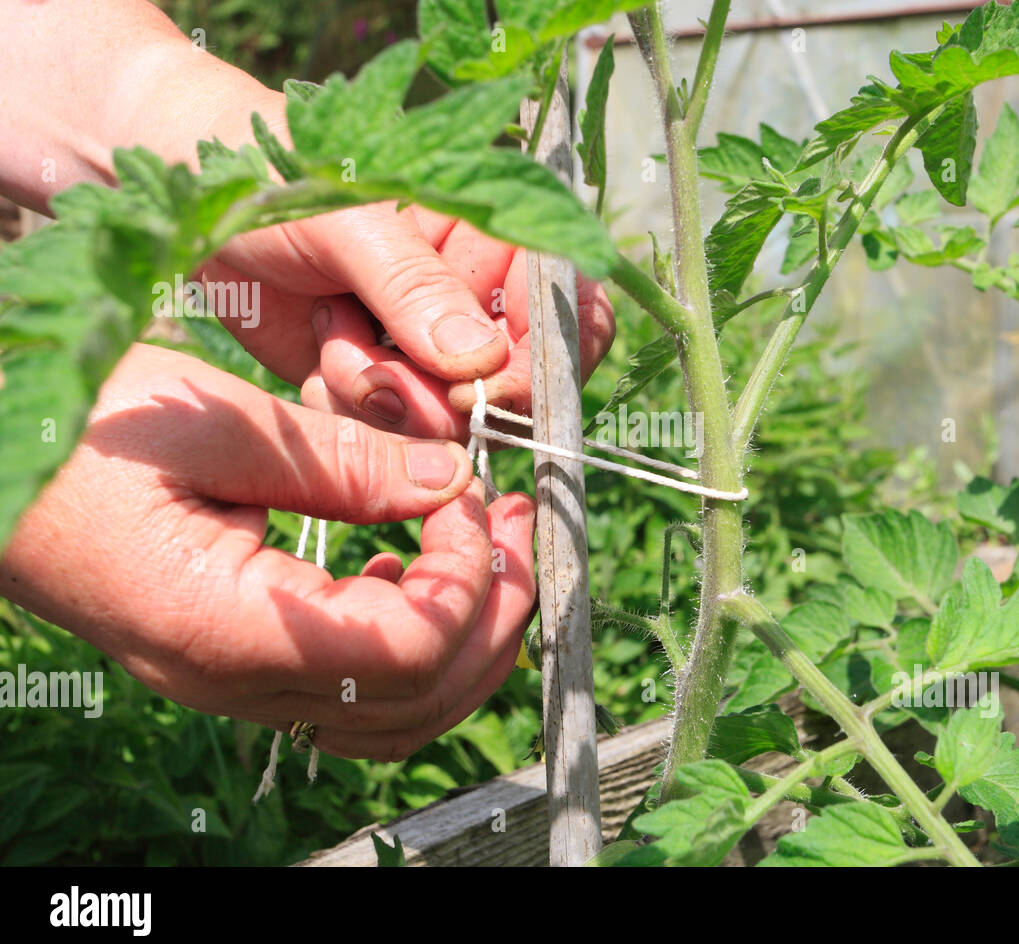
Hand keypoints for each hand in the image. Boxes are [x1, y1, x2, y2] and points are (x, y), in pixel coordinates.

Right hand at [0, 344, 537, 760]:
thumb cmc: (78, 436)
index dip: (466, 577)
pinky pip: (350, 696)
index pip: (408, 650)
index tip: (473, 495)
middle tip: (515, 526)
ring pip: (393, 716)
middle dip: (492, 613)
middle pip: (418, 701)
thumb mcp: (218, 425)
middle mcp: (234, 680)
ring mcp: (233, 683)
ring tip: (484, 548)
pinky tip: (407, 569)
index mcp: (229, 626)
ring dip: (462, 637)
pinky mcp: (234, 661)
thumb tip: (454, 480)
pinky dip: (407, 647)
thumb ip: (347, 464)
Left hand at [209, 200, 615, 441]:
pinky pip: (390, 432)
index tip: (480, 389)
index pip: (567, 316)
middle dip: (441, 393)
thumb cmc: (271, 171)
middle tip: (375, 365)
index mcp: (498, 234)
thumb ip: (415, 287)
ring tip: (330, 333)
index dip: (540, 366)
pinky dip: (349, 406)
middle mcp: (475, 297)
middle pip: (511, 387)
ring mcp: (428, 347)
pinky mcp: (379, 382)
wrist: (186, 191)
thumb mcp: (347, 219)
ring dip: (383, 396)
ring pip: (447, 419)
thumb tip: (483, 363)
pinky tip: (318, 353)